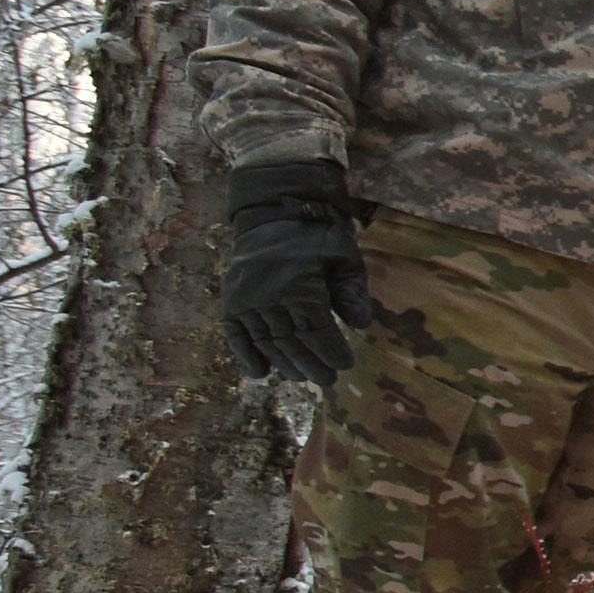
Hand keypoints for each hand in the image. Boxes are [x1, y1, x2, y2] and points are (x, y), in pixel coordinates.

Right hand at [222, 157, 371, 385]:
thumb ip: (352, 291)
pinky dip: (244, 355)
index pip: (316, 330)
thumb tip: (361, 325)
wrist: (273, 212)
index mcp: (301, 287)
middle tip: (327, 380)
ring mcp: (247, 300)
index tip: (344, 365)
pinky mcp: (232, 300)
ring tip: (301, 377)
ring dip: (284, 364)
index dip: (330, 351)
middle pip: (291, 341)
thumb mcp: (344, 257)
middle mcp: (270, 297)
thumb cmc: (316, 236)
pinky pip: (235, 333)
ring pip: (266, 341)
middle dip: (310, 364)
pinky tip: (258, 373)